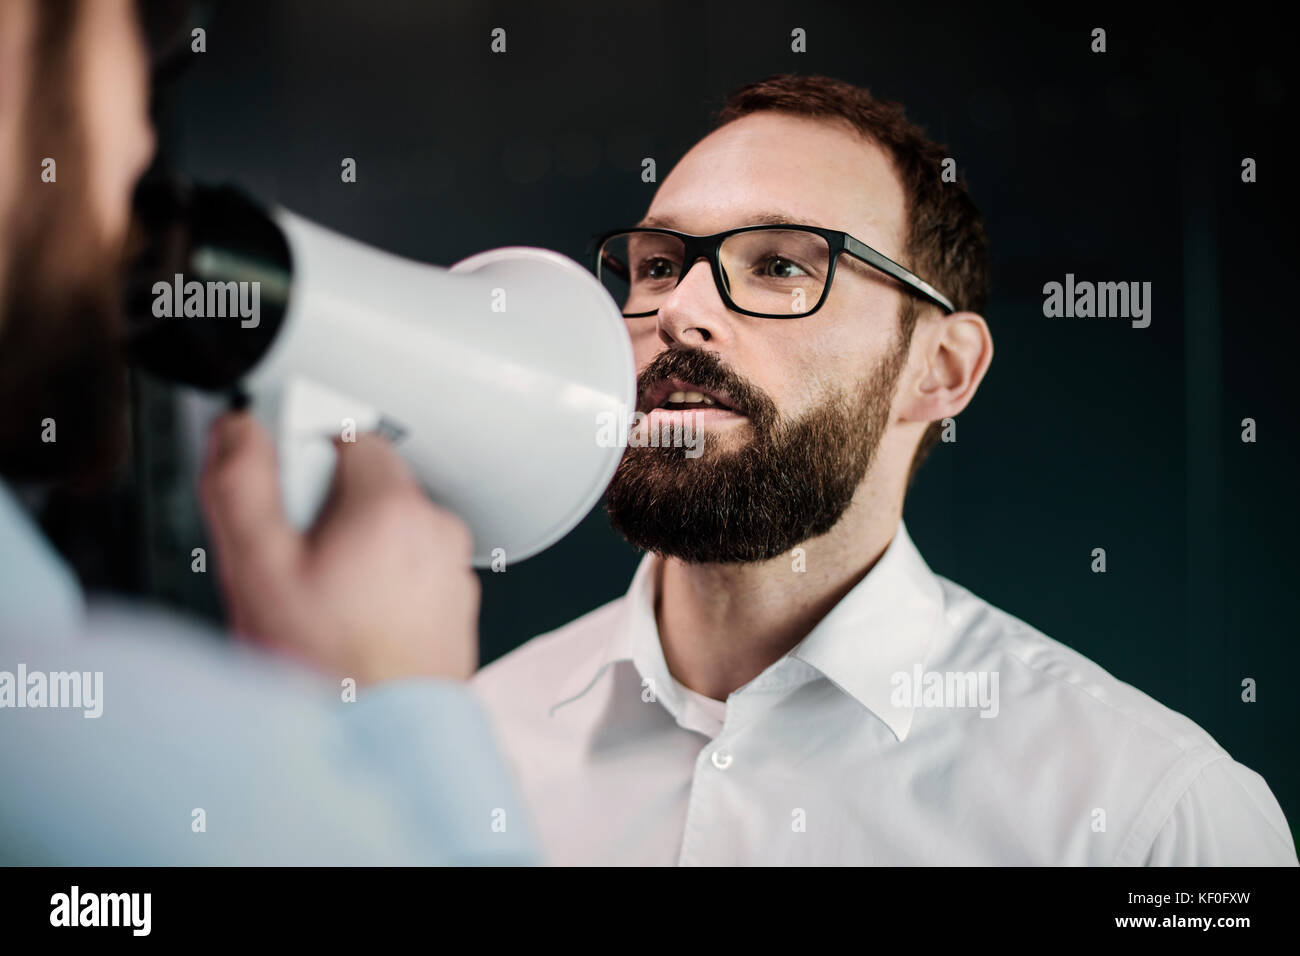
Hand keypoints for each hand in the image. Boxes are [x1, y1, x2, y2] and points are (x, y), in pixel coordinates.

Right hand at [199, 411, 478, 683]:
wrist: (378, 741)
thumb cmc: (326, 667)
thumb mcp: (258, 569)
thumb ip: (242, 486)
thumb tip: (238, 432)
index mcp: (393, 508)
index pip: (352, 435)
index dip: (307, 460)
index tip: (284, 496)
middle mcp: (437, 531)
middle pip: (373, 485)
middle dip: (329, 509)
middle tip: (295, 559)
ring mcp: (453, 572)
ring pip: (393, 532)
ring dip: (358, 549)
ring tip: (322, 601)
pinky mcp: (457, 607)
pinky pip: (415, 572)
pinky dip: (385, 585)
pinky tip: (352, 624)